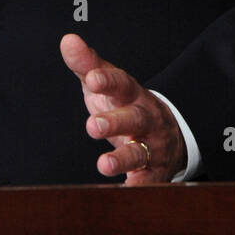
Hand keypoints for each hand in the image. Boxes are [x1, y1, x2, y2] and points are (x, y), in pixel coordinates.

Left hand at [59, 33, 186, 183]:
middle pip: (133, 119)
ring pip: (139, 152)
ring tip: (103, 165)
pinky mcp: (153, 172)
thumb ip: (86, 63)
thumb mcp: (107, 82)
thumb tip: (67, 40)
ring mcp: (150, 145)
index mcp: (130, 94)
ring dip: (122, 159)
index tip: (91, 79)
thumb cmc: (125, 104)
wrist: (167, 131)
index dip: (106, 81)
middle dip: (114, 122)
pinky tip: (125, 193)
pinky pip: (146, 182)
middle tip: (92, 126)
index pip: (120, 83)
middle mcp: (143, 118)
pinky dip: (137, 189)